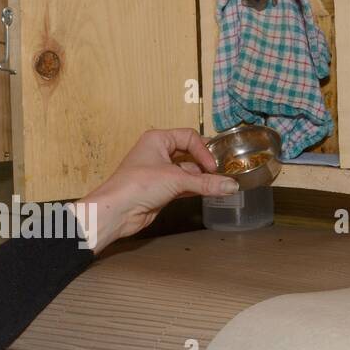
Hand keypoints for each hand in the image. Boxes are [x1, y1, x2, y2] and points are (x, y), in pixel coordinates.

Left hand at [72, 128, 239, 254]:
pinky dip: (196, 189)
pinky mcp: (160, 190)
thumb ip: (206, 183)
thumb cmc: (139, 185)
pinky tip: (210, 193)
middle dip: (206, 164)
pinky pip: (183, 186)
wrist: (117, 211)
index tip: (214, 166)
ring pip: (187, 172)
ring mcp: (159, 172)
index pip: (189, 137)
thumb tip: (232, 186)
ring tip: (221, 185)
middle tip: (224, 173)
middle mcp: (158, 152)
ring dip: (203, 179)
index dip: (204, 150)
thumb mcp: (176, 180)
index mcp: (158, 139)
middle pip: (189, 153)